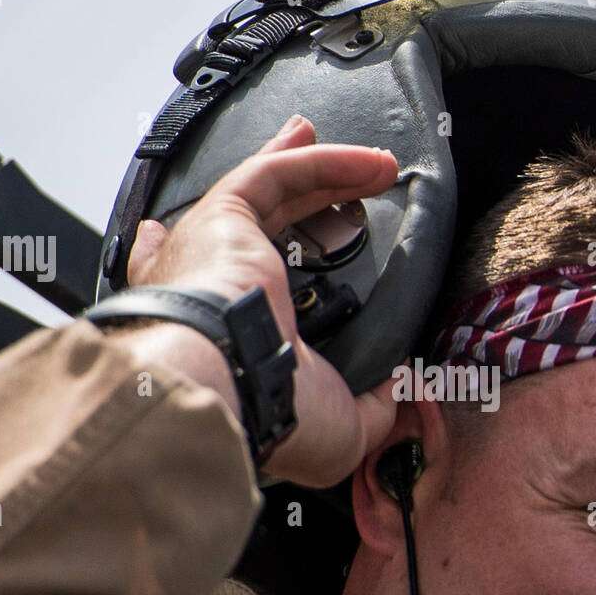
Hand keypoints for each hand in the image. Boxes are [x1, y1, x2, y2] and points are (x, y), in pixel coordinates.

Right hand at [125, 115, 400, 488]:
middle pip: (248, 223)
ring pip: (267, 190)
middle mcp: (203, 286)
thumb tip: (392, 388)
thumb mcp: (339, 432)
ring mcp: (211, 248)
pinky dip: (325, 163)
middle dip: (288, 192)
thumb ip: (369, 407)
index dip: (218, 263)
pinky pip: (276, 172)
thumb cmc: (264, 417)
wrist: (225, 388)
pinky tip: (371, 165)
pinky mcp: (225, 217)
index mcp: (218, 339)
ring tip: (375, 162)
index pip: (207, 291)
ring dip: (324, 170)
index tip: (232, 238)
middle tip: (327, 172)